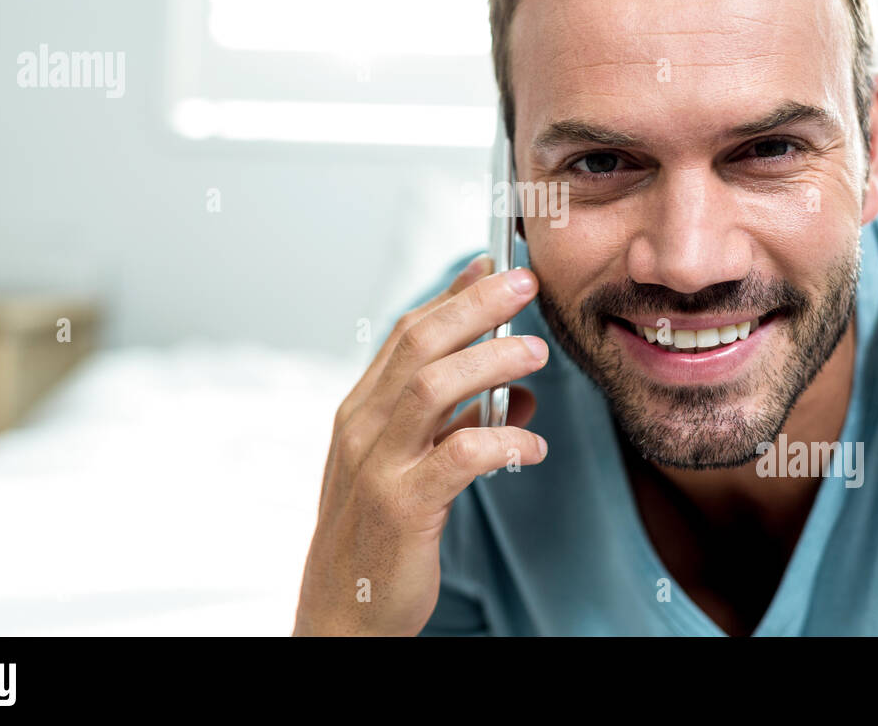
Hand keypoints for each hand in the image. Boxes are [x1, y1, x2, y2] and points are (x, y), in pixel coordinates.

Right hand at [293, 256, 548, 635]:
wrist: (341, 613)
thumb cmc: (379, 536)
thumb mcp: (409, 466)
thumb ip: (453, 423)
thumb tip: (516, 393)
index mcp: (360, 411)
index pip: (404, 334)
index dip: (451, 294)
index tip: (492, 264)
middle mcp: (361, 428)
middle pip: (418, 344)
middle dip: (475, 305)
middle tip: (526, 283)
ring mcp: (377, 465)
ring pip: (431, 386)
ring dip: (490, 360)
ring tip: (536, 352)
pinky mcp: (402, 507)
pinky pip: (458, 457)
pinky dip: (503, 442)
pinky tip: (533, 446)